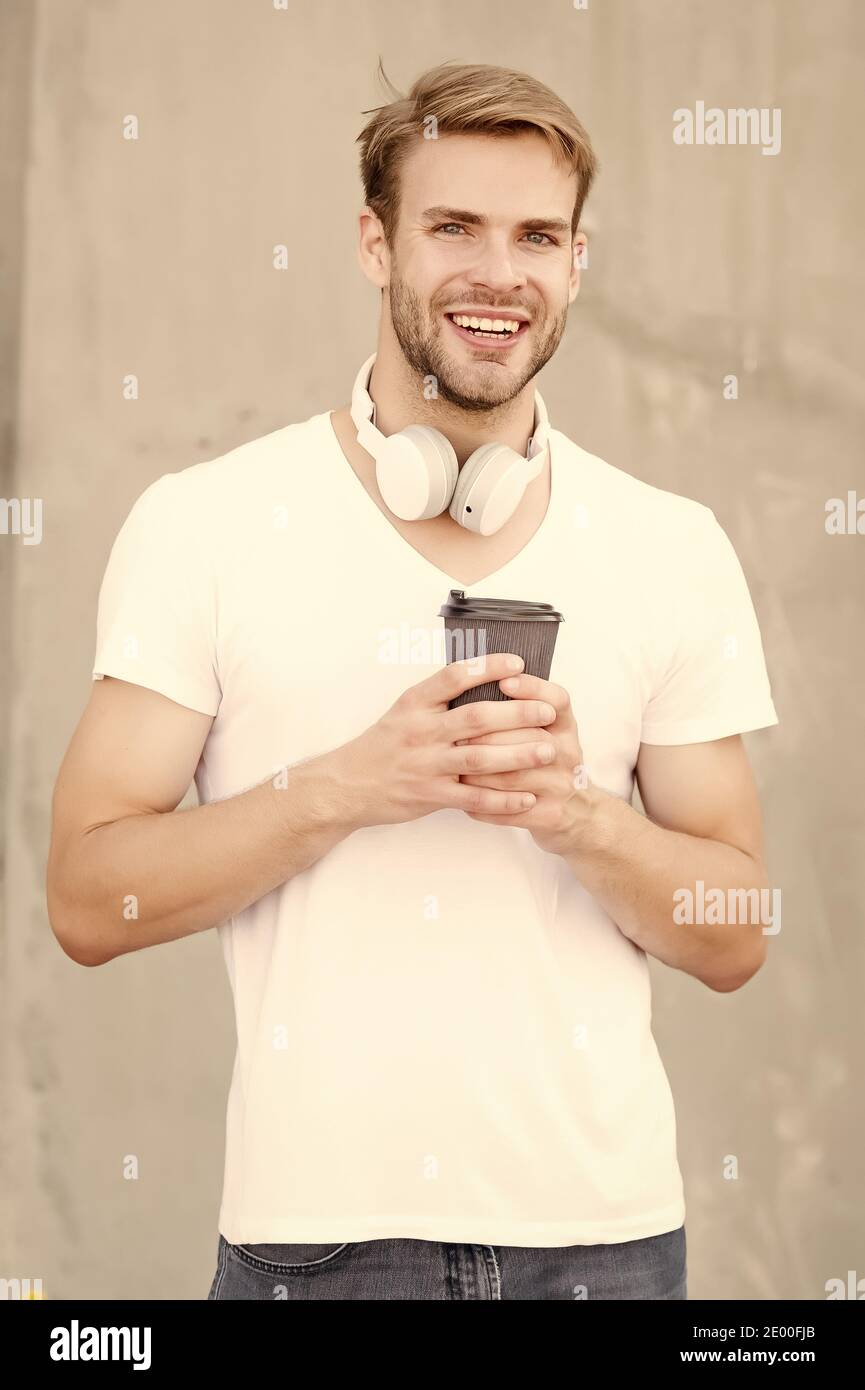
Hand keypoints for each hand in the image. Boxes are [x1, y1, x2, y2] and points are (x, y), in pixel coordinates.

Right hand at [324, 654, 558, 829]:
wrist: (347, 785)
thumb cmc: (383, 745)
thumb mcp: (404, 711)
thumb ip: (440, 698)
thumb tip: (483, 677)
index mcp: (415, 703)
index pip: (454, 677)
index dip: (488, 667)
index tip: (518, 663)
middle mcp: (422, 731)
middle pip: (476, 717)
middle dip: (517, 714)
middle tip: (548, 711)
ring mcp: (426, 765)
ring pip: (479, 758)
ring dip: (518, 754)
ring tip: (548, 750)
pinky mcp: (430, 796)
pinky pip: (473, 798)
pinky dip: (503, 799)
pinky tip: (527, 796)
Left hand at [456, 672, 595, 854]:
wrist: (578, 814)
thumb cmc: (549, 764)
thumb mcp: (549, 732)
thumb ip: (522, 710)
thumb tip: (482, 681)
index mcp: (566, 727)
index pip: (557, 699)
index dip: (532, 688)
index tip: (504, 682)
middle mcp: (568, 753)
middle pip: (529, 737)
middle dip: (488, 735)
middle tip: (458, 734)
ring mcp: (561, 786)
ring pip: (513, 776)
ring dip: (479, 773)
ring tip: (453, 767)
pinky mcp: (550, 815)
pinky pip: (510, 810)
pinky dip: (483, 803)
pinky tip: (462, 797)